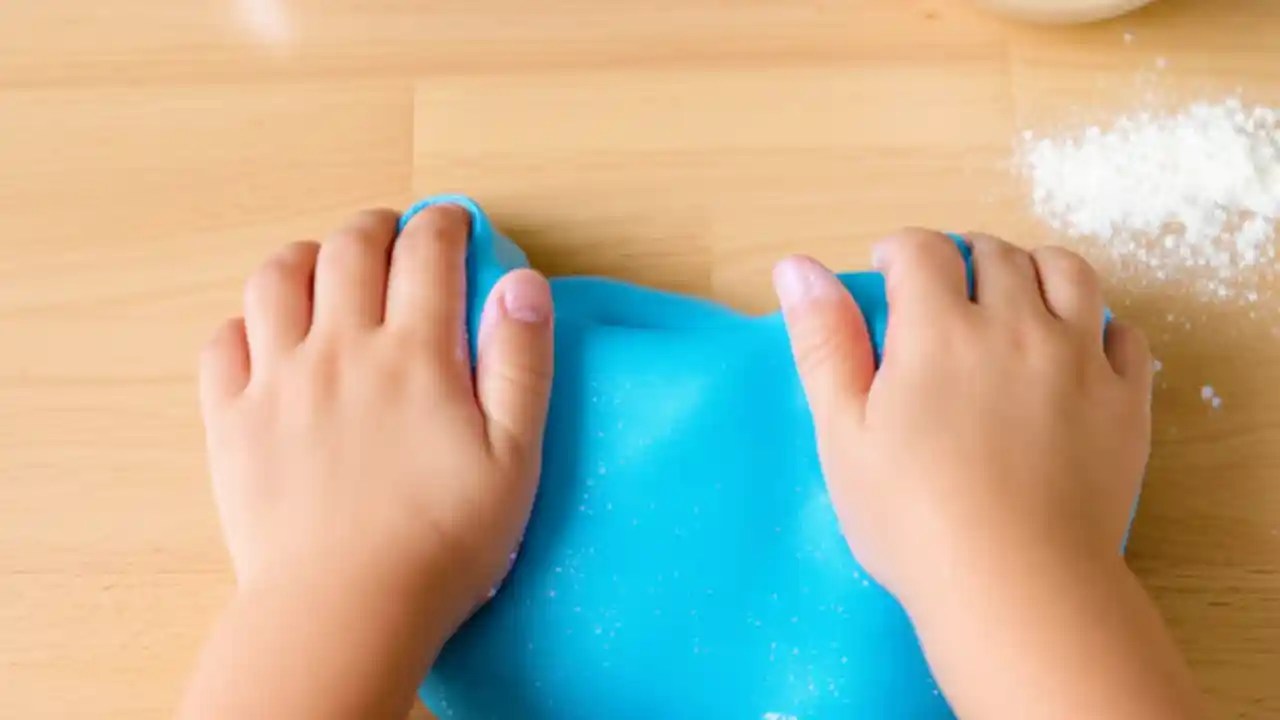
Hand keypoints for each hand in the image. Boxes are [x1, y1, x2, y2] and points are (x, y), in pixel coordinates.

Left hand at [184, 204, 552, 718]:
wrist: (346, 609)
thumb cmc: (444, 541)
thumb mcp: (515, 456)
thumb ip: (522, 362)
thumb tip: (523, 284)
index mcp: (415, 353)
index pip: (428, 251)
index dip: (445, 223)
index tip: (455, 223)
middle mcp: (341, 348)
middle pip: (350, 248)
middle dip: (377, 226)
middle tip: (394, 235)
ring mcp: (278, 380)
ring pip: (276, 277)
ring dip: (306, 256)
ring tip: (327, 270)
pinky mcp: (232, 420)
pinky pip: (224, 341)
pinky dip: (247, 321)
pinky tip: (269, 336)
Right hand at [774, 231, 1200, 718]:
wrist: (1016, 585)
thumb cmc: (912, 517)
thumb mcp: (843, 432)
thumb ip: (823, 342)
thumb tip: (795, 267)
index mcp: (939, 330)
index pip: (923, 250)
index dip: (900, 250)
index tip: (890, 272)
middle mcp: (1016, 326)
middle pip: (995, 254)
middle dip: (963, 258)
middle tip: (944, 294)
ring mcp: (1080, 359)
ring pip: (1068, 272)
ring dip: (1034, 270)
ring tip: (1012, 300)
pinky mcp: (1126, 401)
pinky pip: (1123, 332)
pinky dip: (1097, 323)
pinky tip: (1073, 347)